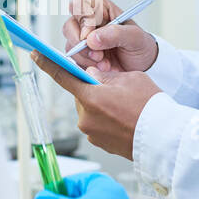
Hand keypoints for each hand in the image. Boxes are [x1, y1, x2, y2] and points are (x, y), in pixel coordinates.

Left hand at [32, 52, 160, 158]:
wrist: (163, 139)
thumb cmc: (150, 107)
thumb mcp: (130, 79)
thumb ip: (105, 76)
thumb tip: (92, 75)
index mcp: (91, 98)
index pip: (62, 76)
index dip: (47, 64)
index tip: (35, 55)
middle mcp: (85, 117)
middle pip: (81, 94)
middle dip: (93, 89)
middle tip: (115, 89)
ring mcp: (91, 132)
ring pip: (89, 110)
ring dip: (100, 105)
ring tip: (124, 107)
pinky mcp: (98, 143)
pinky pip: (97, 124)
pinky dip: (106, 119)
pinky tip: (124, 119)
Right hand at [63, 0, 157, 73]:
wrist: (142, 65)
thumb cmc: (139, 45)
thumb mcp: (135, 37)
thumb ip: (116, 34)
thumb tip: (92, 38)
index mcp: (101, 8)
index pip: (80, 6)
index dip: (83, 21)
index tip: (90, 37)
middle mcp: (88, 21)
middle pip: (69, 26)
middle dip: (81, 44)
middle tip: (98, 55)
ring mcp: (83, 39)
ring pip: (70, 45)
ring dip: (87, 58)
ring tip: (106, 63)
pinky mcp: (81, 55)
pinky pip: (74, 60)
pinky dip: (88, 66)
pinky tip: (103, 67)